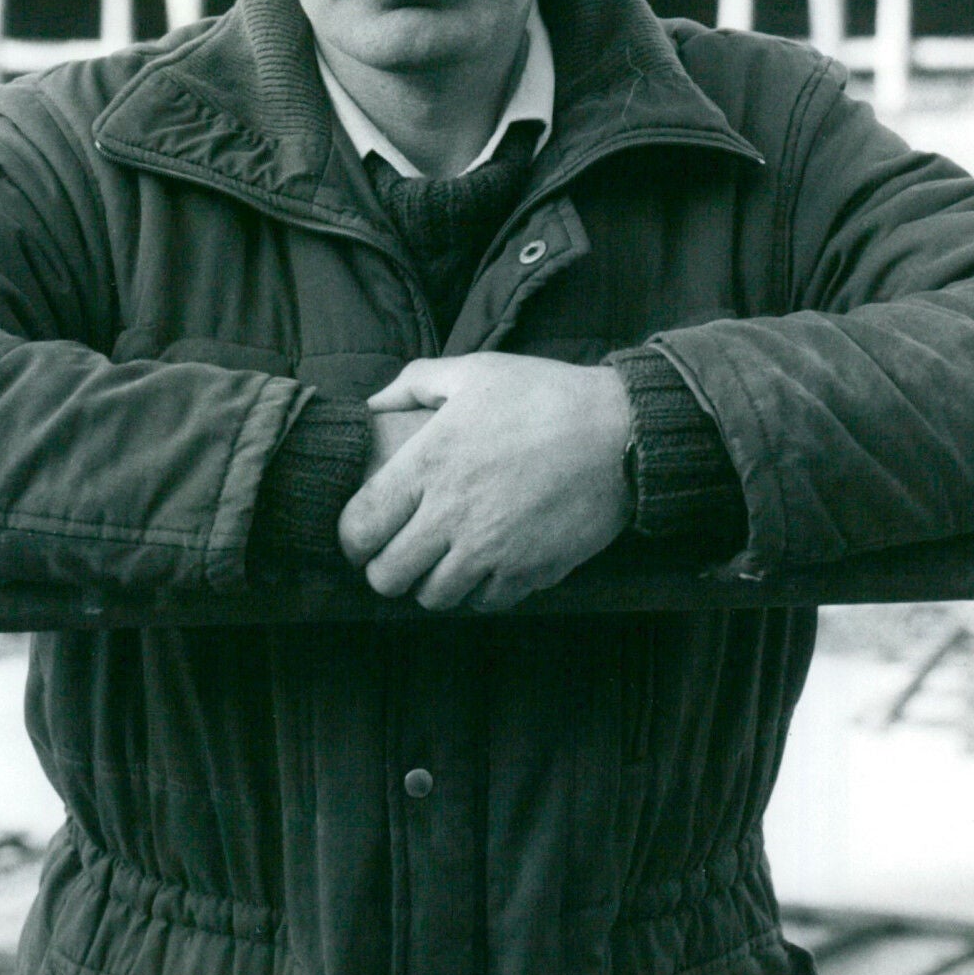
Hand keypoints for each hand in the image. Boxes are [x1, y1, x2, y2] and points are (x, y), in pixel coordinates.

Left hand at [337, 354, 634, 611]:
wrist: (623, 432)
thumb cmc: (546, 395)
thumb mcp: (475, 371)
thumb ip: (415, 382)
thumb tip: (372, 404)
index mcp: (429, 462)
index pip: (359, 527)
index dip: (351, 540)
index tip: (362, 536)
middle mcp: (452, 513)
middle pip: (387, 576)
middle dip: (386, 569)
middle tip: (400, 554)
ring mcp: (491, 549)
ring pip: (432, 598)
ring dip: (431, 583)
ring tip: (443, 561)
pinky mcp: (529, 571)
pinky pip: (483, 603)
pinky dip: (478, 592)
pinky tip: (487, 565)